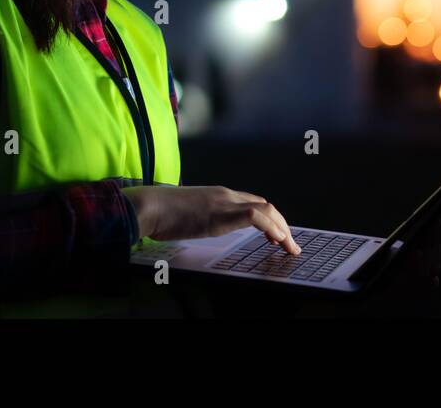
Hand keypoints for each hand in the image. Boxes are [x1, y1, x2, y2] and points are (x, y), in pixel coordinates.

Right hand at [122, 185, 300, 254]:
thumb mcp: (188, 213)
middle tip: (290, 244)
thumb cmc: (161, 212)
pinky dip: (271, 228)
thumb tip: (204, 225)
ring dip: (282, 229)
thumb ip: (202, 216)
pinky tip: (278, 240)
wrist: (150, 206)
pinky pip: (256, 217)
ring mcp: (225, 202)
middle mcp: (226, 195)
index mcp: (218, 195)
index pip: (253, 202)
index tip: (277, 237)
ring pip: (266, 210)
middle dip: (282, 224)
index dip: (269, 219)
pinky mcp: (222, 213)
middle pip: (265, 205)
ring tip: (290, 246)